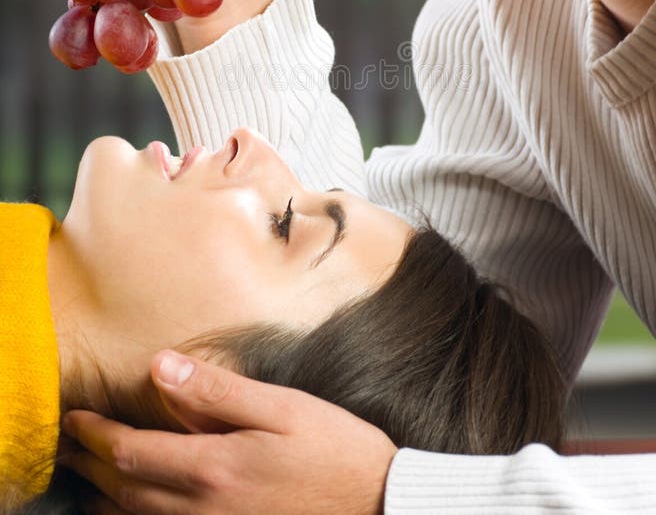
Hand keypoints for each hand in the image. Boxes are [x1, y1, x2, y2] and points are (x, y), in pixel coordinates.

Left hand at [62, 350, 397, 514]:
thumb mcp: (281, 408)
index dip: (96, 435)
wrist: (375, 506)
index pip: (132, 452)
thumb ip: (217, 390)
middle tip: (68, 447)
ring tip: (86, 480)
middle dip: (90, 466)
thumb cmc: (332, 450)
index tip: (75, 418)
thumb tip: (159, 367)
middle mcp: (203, 509)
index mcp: (214, 466)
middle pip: (125, 491)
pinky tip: (134, 512)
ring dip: (104, 500)